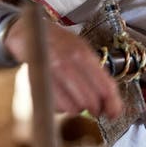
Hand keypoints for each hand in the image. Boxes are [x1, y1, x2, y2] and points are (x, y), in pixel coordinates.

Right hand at [5, 17, 123, 119]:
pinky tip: (63, 99)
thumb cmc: (61, 44)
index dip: (113, 104)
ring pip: (74, 106)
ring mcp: (52, 72)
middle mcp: (69, 62)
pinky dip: (62, 108)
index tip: (114, 114)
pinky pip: (56, 106)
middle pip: (90, 100)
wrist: (31, 32)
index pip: (105, 85)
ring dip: (78, 109)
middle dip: (95, 109)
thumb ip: (96, 72)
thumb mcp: (82, 50)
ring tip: (77, 101)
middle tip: (95, 109)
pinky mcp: (39, 82)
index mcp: (84, 54)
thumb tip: (110, 100)